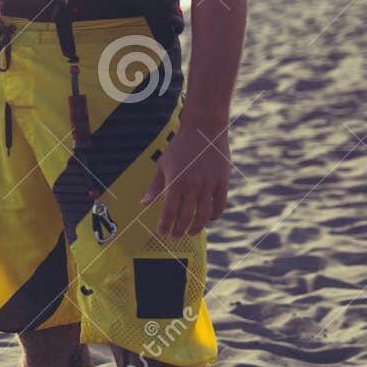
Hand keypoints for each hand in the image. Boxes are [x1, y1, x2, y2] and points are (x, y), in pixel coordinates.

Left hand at [140, 116, 230, 237]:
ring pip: (203, 215)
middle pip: (186, 217)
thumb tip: (144, 204)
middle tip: (174, 237)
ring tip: (190, 232)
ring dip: (196, 227)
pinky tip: (207, 218)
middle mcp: (192, 186)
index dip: (165, 226)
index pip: (168, 212)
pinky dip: (213, 216)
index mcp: (175, 182)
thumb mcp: (163, 164)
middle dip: (178, 230)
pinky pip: (219, 206)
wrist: (204, 129)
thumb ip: (155, 186)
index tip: (162, 234)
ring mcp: (209, 185)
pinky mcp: (222, 183)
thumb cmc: (179, 146)